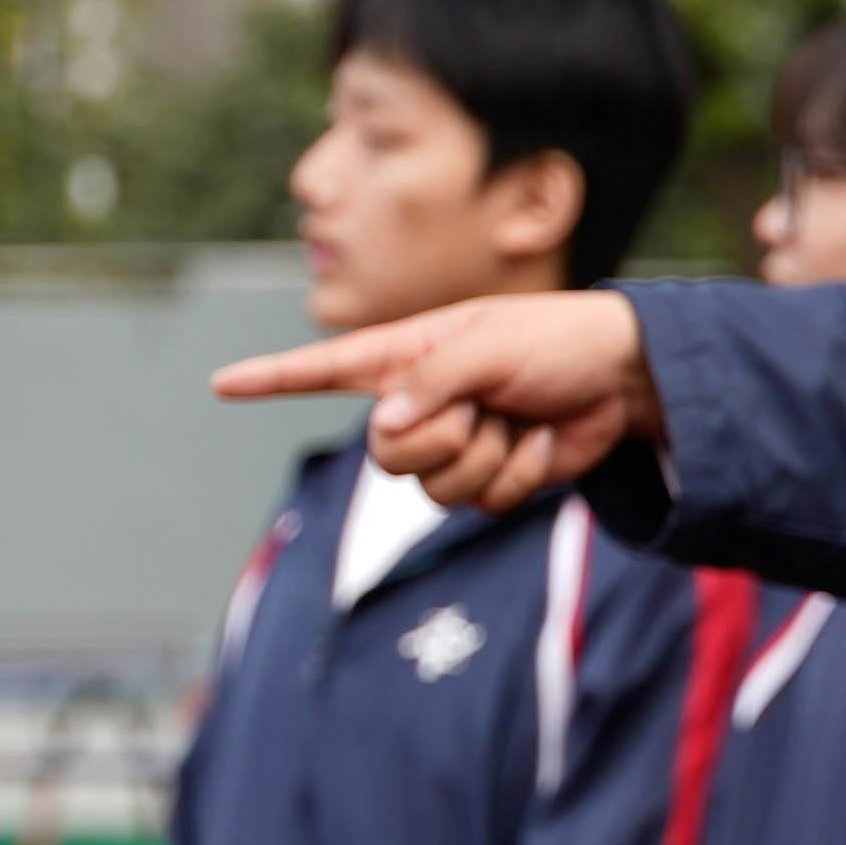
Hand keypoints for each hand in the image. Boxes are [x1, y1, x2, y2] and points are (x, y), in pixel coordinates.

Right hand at [213, 290, 660, 511]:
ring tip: (517, 419)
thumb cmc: (558, 340)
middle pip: (385, 456)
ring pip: (433, 489)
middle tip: (483, 408)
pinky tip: (544, 442)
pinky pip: (482, 504)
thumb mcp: (492, 343)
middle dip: (438, 440)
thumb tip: (385, 428)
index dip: (273, 378)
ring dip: (487, 458)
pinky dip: (520, 475)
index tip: (221, 383)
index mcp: (409, 356)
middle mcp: (420, 403)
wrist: (624, 379)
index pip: (326, 370)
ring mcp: (454, 445)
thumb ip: (434, 381)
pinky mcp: (490, 479)